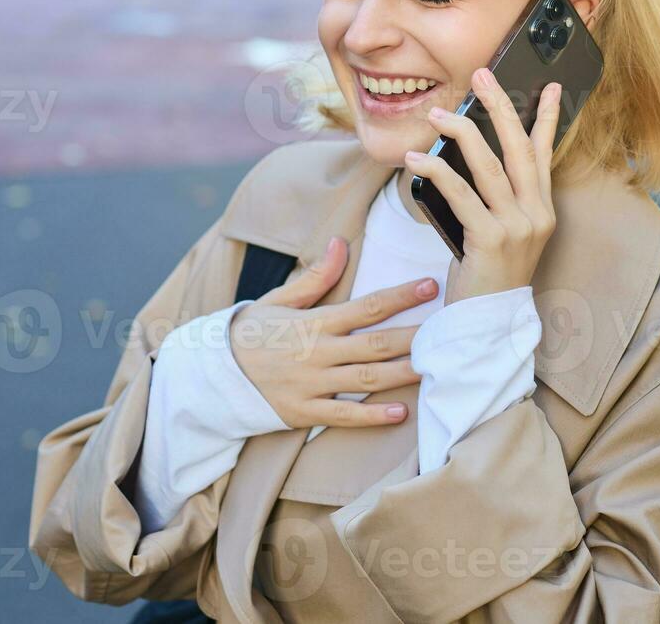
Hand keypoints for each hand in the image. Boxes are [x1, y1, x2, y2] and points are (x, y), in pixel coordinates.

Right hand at [229, 237, 438, 428]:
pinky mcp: (304, 412)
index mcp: (314, 322)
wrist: (211, 376)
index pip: (366, 306)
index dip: (400, 296)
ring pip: (366, 379)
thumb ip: (315, 277)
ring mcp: (311, 385)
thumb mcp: (278, 300)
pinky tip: (400, 413)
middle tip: (449, 329)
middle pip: (375, 344)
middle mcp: (317, 353)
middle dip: (414, 335)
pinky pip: (343, 415)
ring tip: (436, 367)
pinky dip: (372, 416)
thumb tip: (340, 243)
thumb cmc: (251, 334)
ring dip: (403, 374)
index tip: (430, 285)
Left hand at [405, 67, 561, 303]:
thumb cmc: (487, 278)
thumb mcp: (500, 234)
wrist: (488, 325)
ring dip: (462, 133)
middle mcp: (536, 214)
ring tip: (437, 113)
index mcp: (542, 210)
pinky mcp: (491, 239)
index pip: (545, 154)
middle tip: (483, 75)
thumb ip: (494, 200)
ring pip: (489, 165)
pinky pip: (462, 193)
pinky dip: (437, 171)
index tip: (551, 87)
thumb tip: (464, 158)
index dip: (548, 118)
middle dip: (500, 106)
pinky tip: (417, 159)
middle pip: (519, 148)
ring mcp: (517, 226)